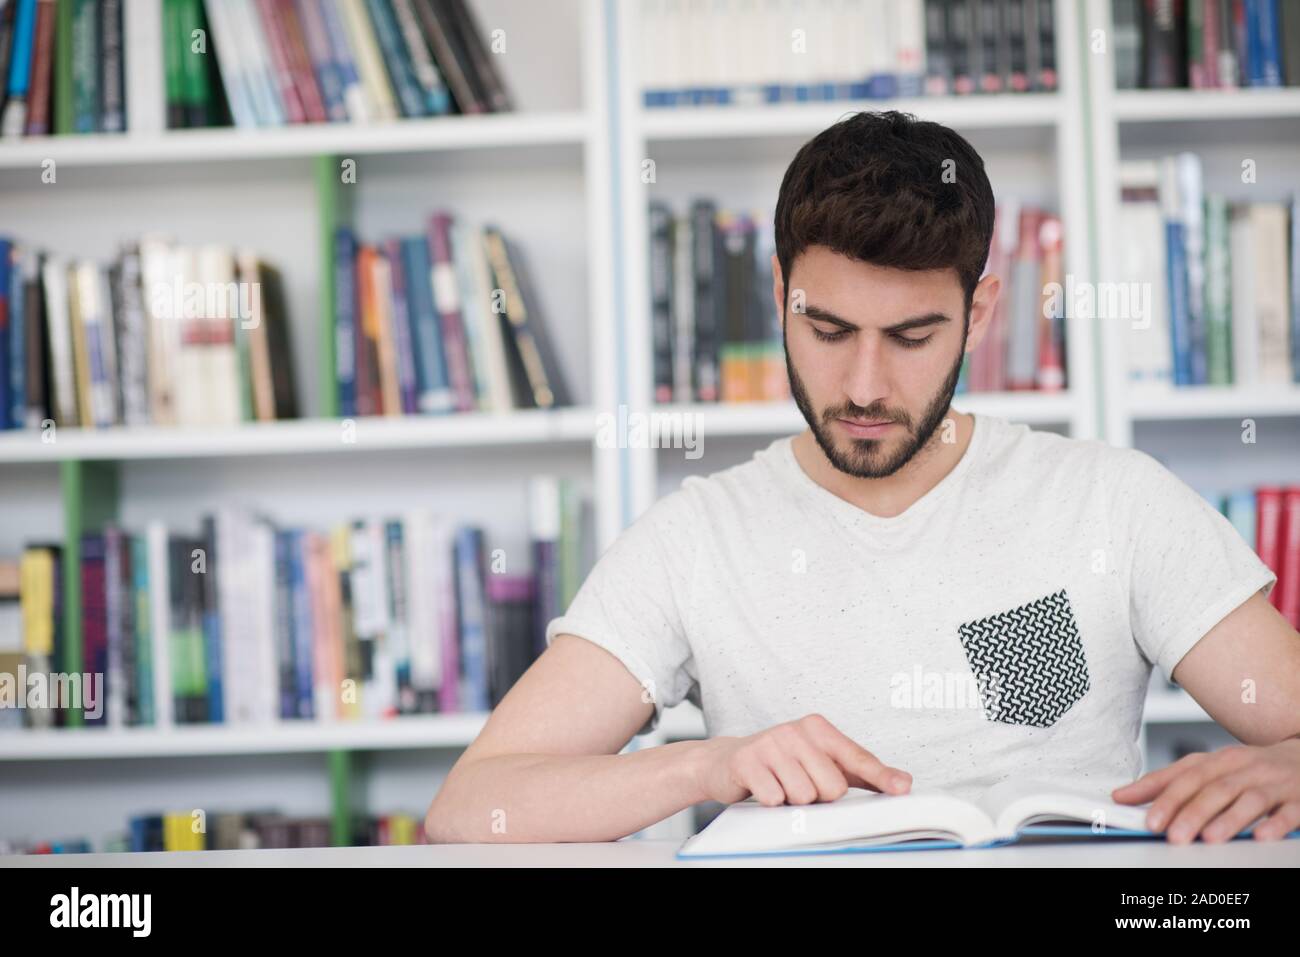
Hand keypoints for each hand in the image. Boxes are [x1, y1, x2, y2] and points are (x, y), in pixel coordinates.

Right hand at [691, 713, 911, 806]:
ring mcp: (770, 743)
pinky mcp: (748, 760)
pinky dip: (771, 801)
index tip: (902, 789)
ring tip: (780, 785)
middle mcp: (796, 730)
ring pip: (804, 796)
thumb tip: (902, 782)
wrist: (725, 761)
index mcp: (818, 728)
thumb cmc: (781, 763)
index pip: (856, 757)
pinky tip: (763, 787)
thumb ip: (861, 773)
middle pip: (832, 787)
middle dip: (818, 797)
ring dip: (793, 801)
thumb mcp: (821, 762)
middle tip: (799, 784)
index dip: (881, 776)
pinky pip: (776, 798)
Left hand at [1111, 739, 1299, 843]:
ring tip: (1209, 838)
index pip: (1188, 777)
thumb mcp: (1207, 767)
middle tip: (1174, 835)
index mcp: (1220, 760)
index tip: (1149, 819)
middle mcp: (1245, 768)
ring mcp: (1273, 783)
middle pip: (1216, 789)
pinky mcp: (1299, 800)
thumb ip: (1166, 782)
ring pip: (1250, 799)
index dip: (1167, 798)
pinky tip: (1261, 837)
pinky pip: (1288, 812)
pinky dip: (1275, 824)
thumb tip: (1123, 796)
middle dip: (1192, 812)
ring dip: (1229, 819)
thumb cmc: (1248, 767)